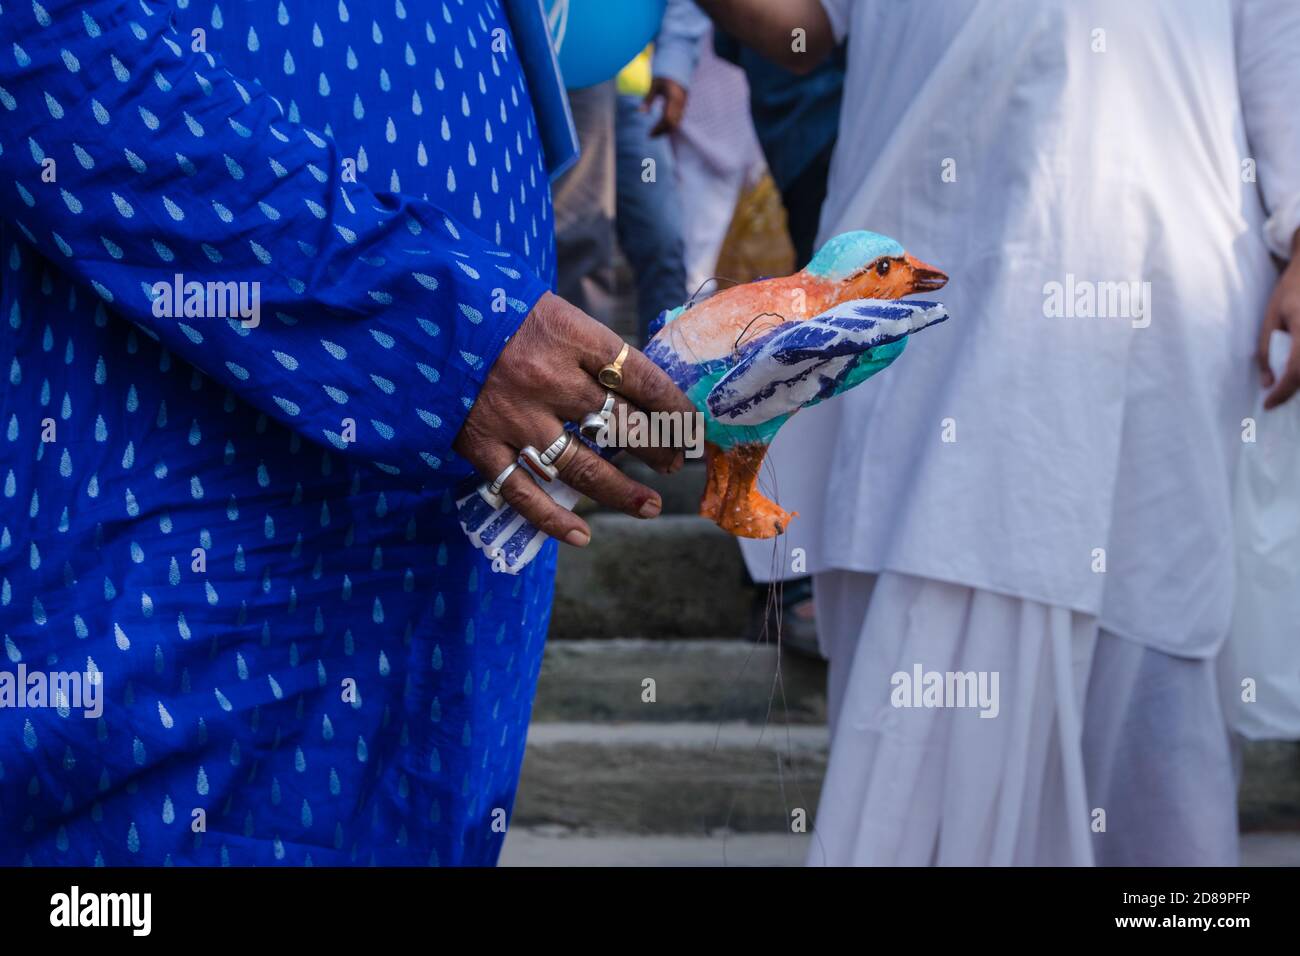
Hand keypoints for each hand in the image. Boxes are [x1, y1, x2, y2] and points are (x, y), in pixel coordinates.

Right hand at [454, 292, 694, 545]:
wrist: (412, 312)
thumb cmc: (487, 305)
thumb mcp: (544, 306)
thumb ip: (584, 345)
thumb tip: (634, 386)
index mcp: (568, 334)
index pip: (641, 378)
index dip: (675, 408)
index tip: (692, 427)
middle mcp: (547, 378)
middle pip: (620, 425)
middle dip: (657, 448)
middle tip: (675, 463)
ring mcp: (513, 416)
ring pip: (581, 465)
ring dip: (621, 491)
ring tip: (649, 506)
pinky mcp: (479, 444)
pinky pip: (523, 492)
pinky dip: (552, 519)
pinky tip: (580, 535)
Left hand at [643, 77, 687, 136]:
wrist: (678, 72)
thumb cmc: (663, 78)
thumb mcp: (654, 85)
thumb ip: (648, 98)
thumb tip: (640, 112)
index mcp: (673, 98)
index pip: (667, 119)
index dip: (659, 128)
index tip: (649, 133)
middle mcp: (680, 104)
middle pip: (672, 124)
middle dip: (662, 131)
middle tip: (650, 136)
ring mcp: (683, 106)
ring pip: (676, 123)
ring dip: (665, 130)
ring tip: (654, 133)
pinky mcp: (683, 107)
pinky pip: (677, 120)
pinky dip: (669, 125)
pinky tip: (659, 126)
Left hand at [1257, 250, 1299, 409]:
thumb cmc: (1290, 293)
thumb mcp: (1270, 320)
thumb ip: (1265, 352)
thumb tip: (1267, 384)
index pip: (1297, 369)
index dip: (1283, 391)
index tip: (1268, 404)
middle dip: (1292, 391)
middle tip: (1274, 400)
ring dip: (1298, 381)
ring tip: (1283, 388)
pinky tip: (1292, 375)